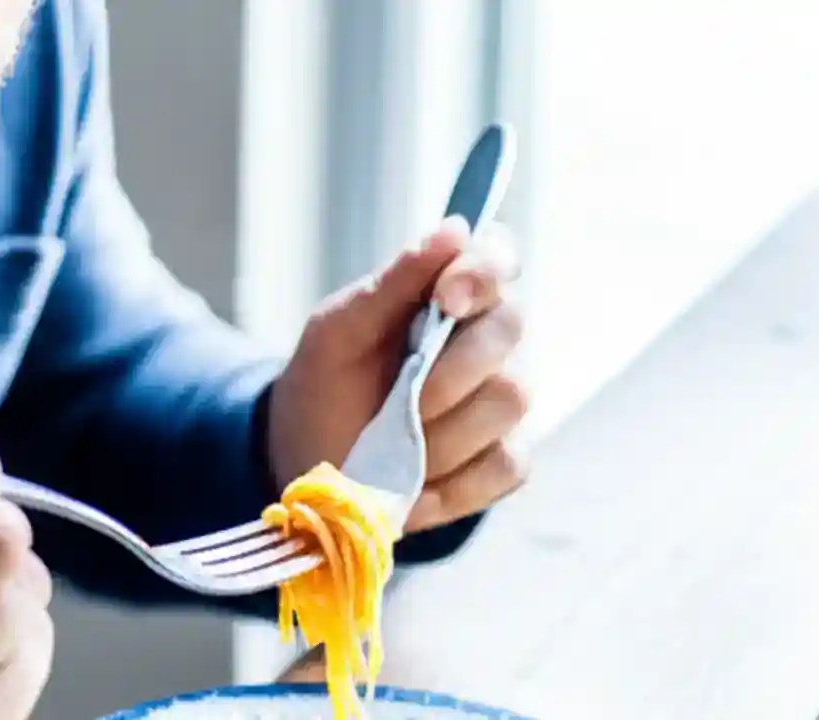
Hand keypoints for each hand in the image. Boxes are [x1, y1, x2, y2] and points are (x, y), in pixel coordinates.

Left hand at [268, 217, 527, 532]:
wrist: (308, 460)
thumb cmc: (324, 381)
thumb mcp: (338, 330)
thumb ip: (393, 281)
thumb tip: (455, 228)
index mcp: (451, 293)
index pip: (498, 258)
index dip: (484, 272)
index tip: (446, 299)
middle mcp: (489, 340)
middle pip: (510, 329)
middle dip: (450, 369)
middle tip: (402, 399)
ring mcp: (501, 402)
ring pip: (510, 400)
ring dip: (443, 431)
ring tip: (394, 446)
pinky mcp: (503, 460)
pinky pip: (506, 465)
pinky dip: (453, 484)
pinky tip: (413, 488)